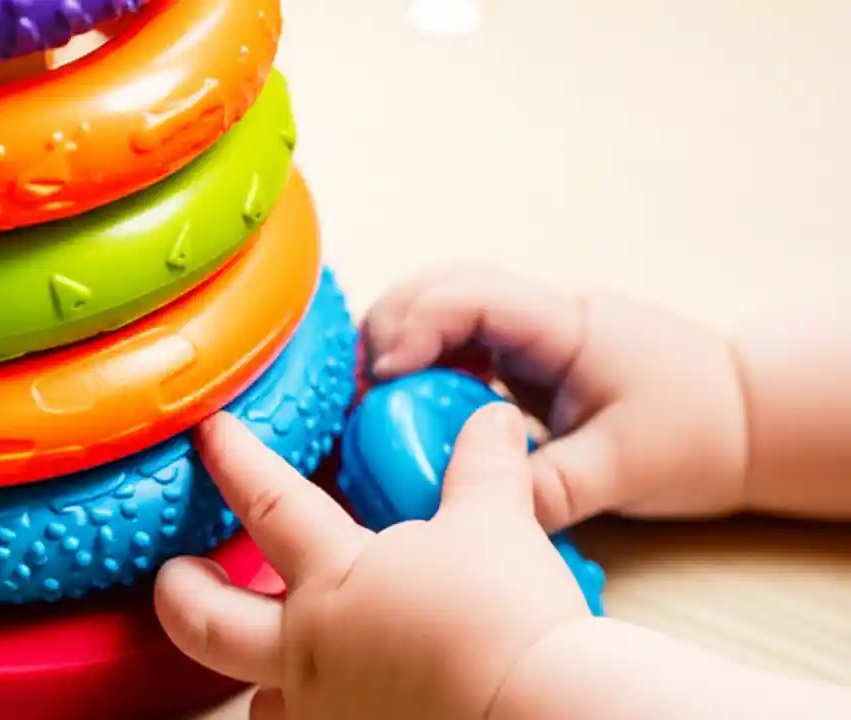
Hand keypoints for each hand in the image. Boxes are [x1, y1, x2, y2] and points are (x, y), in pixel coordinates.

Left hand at [155, 405, 589, 719]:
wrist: (538, 708)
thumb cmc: (507, 615)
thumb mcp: (497, 523)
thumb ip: (483, 466)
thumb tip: (492, 418)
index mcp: (334, 577)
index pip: (266, 501)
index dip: (233, 459)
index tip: (208, 432)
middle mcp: (311, 648)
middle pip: (206, 622)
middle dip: (179, 591)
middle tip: (173, 572)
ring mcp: (326, 710)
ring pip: (259, 695)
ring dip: (262, 672)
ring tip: (276, 655)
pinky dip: (314, 716)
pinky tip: (341, 706)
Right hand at [363, 264, 749, 530]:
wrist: (746, 417)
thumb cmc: (696, 431)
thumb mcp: (623, 469)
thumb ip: (548, 488)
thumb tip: (472, 510)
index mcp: (564, 324)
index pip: (471, 295)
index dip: (414, 326)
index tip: (378, 378)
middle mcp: (540, 313)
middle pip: (440, 285)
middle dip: (386, 326)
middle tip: (350, 387)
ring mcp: (530, 329)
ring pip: (441, 306)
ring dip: (396, 341)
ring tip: (363, 398)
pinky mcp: (524, 354)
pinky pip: (456, 341)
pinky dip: (419, 364)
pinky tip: (403, 406)